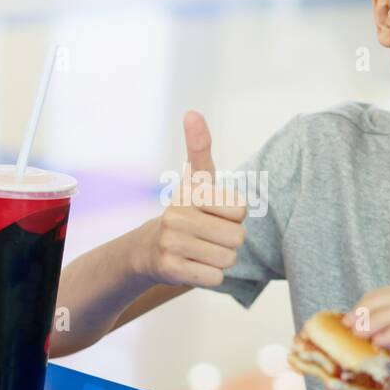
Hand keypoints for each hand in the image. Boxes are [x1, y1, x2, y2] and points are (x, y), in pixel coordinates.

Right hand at [131, 111, 246, 288]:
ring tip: (200, 251)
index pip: (240, 209)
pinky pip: (215, 277)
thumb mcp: (195, 179)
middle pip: (237, 237)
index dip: (233, 216)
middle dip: (229, 241)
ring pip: (228, 259)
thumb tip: (192, 112)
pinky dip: (211, 275)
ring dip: (220, 259)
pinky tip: (194, 265)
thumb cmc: (185, 212)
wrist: (148, 250)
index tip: (214, 213)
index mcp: (189, 192)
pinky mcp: (170, 269)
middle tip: (208, 236)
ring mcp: (172, 243)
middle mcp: (177, 215)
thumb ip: (200, 147)